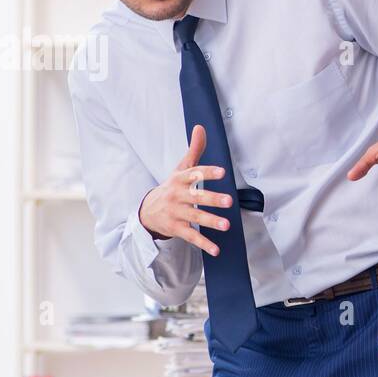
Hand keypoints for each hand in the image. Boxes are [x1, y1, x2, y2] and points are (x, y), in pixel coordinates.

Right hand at [138, 124, 234, 256]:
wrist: (148, 211)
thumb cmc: (172, 187)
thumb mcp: (180, 168)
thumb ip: (194, 150)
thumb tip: (200, 126)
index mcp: (180, 180)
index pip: (194, 174)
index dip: (208, 172)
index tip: (222, 172)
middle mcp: (177, 196)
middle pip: (196, 197)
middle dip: (212, 199)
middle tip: (229, 201)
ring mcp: (176, 213)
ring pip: (195, 218)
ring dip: (211, 222)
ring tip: (227, 225)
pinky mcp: (176, 229)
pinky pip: (191, 237)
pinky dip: (204, 244)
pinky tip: (217, 249)